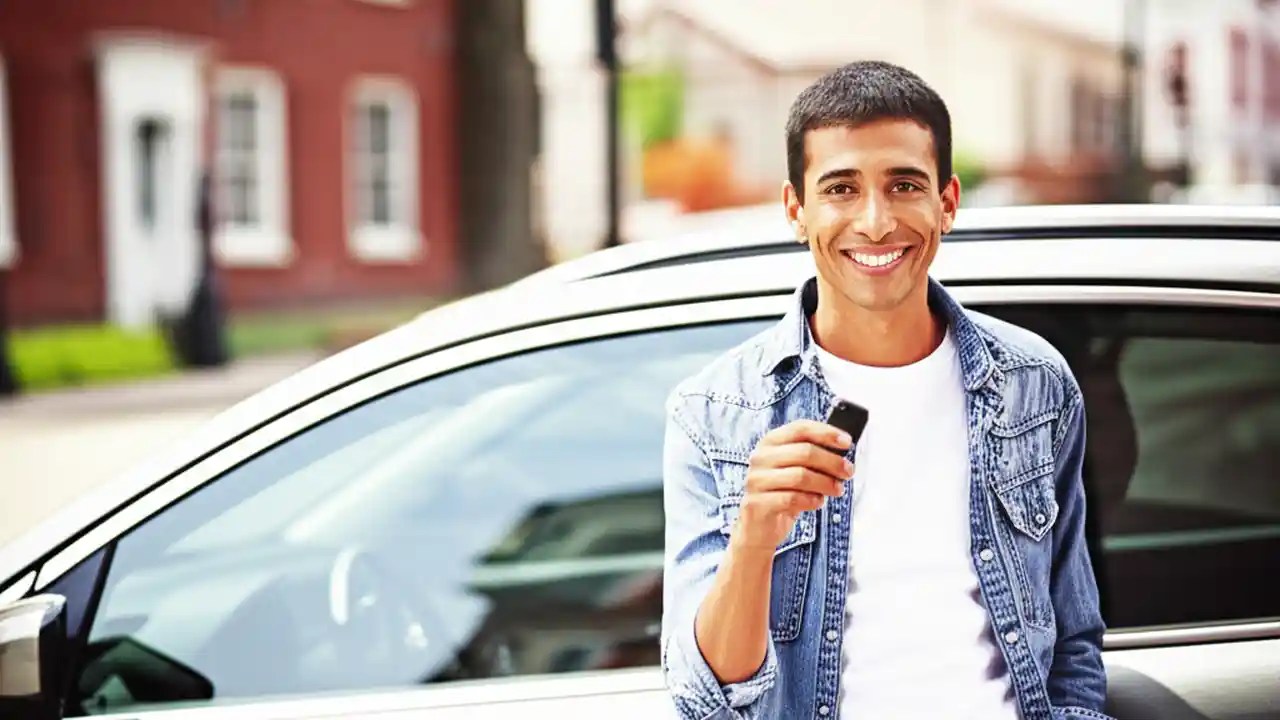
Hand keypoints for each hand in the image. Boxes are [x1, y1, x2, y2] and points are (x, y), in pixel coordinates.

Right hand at [734, 420, 853, 550]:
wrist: (758, 527)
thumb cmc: (782, 493)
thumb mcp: (796, 469)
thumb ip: (813, 456)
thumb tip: (842, 449)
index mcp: (770, 442)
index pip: (800, 428)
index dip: (826, 433)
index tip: (846, 442)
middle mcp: (761, 458)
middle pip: (804, 452)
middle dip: (832, 462)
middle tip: (848, 471)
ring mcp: (757, 480)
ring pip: (800, 476)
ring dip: (825, 483)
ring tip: (837, 489)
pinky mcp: (757, 503)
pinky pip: (792, 498)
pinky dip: (811, 500)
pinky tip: (818, 502)